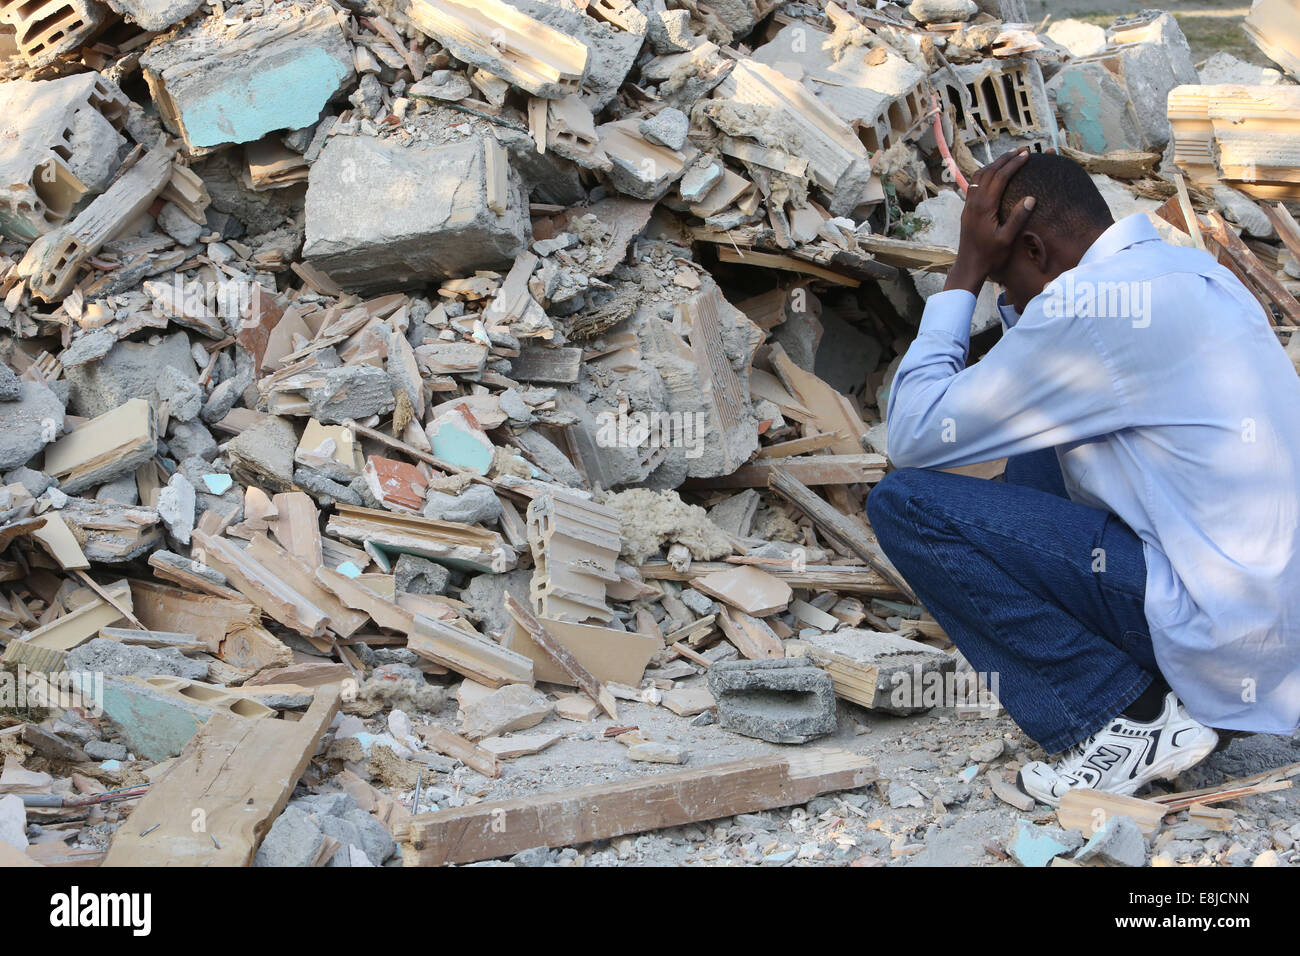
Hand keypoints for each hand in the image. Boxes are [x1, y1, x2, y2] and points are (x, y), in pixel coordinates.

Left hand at [944, 148, 1036, 295]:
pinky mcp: (967, 209)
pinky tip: (994, 173)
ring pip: (980, 176)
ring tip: (1009, 157)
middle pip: (989, 172)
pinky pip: (975, 184)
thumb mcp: (1007, 239)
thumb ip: (1018, 219)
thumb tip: (1030, 198)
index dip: (1014, 164)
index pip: (1000, 178)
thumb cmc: (990, 256)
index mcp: (984, 207)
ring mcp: (969, 205)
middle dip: (1006, 159)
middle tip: (1022, 150)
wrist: (969, 266)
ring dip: (995, 164)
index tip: (1027, 155)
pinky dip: (986, 173)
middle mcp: (974, 202)